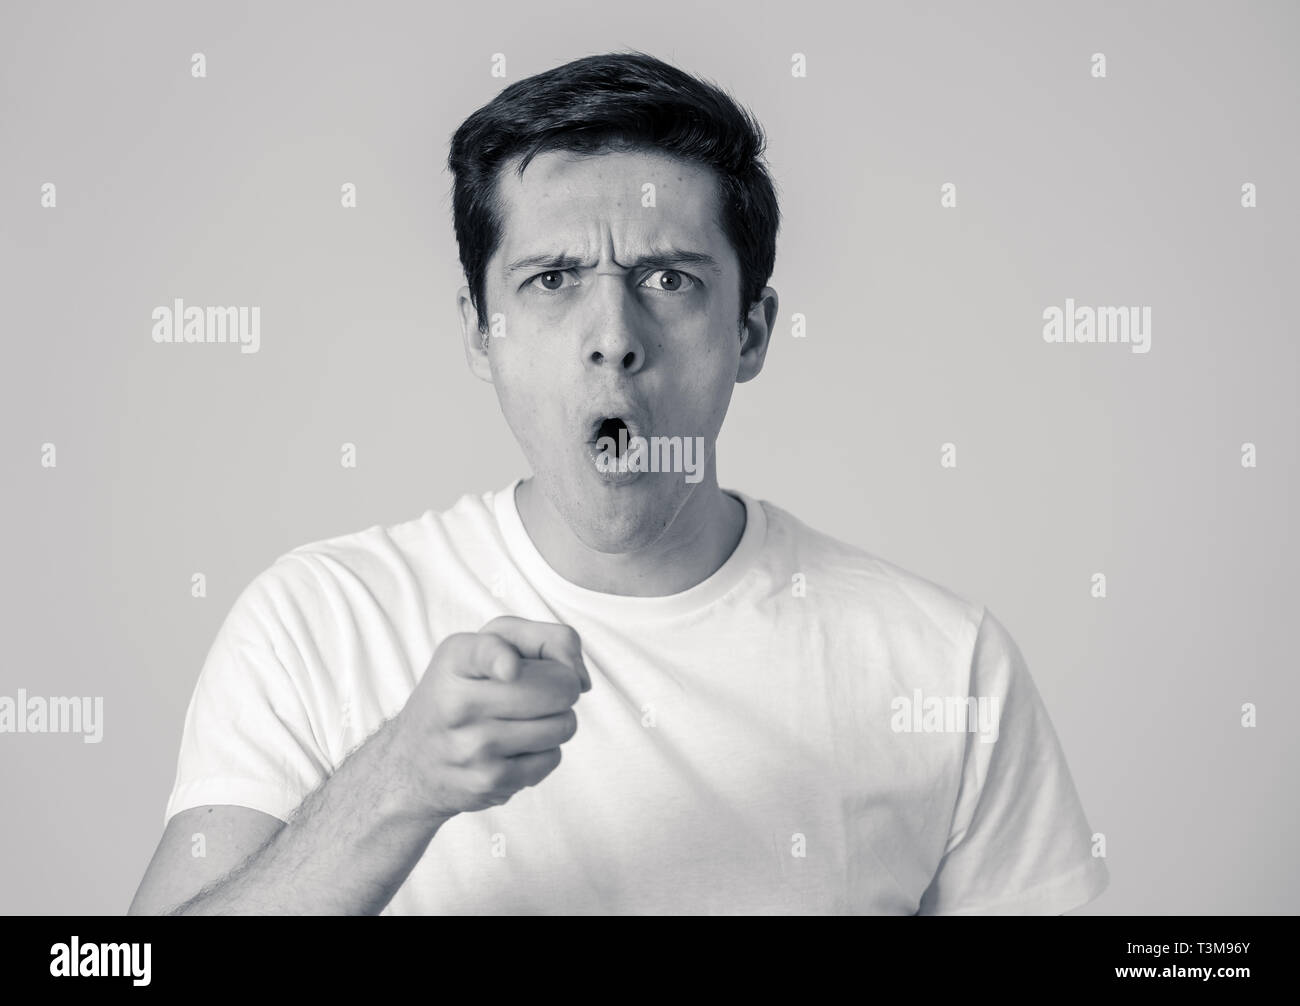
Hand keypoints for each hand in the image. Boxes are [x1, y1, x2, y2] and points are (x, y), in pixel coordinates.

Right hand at [392, 615, 589, 819]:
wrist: (412, 762)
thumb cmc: (462, 692)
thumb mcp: (484, 646)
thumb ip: (544, 639)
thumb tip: (582, 680)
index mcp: (456, 660)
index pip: (487, 653)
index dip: (503, 659)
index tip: (510, 670)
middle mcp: (458, 703)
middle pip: (559, 688)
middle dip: (562, 687)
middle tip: (538, 692)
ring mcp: (473, 747)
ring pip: (563, 725)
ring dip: (555, 721)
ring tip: (522, 720)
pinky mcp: (489, 782)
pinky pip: (553, 758)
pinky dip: (544, 751)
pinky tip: (513, 748)